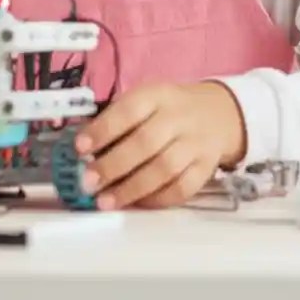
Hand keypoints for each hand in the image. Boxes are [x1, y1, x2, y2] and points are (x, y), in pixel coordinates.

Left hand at [74, 82, 246, 209]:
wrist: (219, 112)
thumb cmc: (168, 109)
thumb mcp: (144, 100)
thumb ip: (117, 120)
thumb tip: (84, 151)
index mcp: (156, 96)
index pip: (128, 110)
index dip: (103, 130)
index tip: (80, 147)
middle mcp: (178, 118)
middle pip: (145, 143)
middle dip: (112, 166)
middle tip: (88, 183)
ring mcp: (196, 144)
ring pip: (165, 169)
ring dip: (132, 189)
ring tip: (106, 201)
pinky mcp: (207, 168)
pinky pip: (183, 188)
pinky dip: (158, 199)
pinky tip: (138, 204)